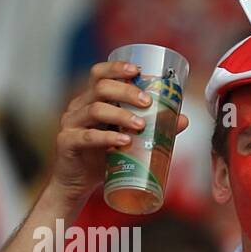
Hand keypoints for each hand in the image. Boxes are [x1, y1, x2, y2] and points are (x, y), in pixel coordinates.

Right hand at [48, 60, 189, 203]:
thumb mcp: (129, 139)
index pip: (99, 74)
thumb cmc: (104, 157)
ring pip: (95, 110)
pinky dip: (108, 138)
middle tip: (147, 102)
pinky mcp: (67, 143)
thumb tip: (183, 119)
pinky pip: (87, 137)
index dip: (116, 68)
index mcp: (91, 100)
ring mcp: (71, 124)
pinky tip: (124, 141)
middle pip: (100, 88)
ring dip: (121, 114)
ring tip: (141, 124)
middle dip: (126, 91)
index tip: (137, 70)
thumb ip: (152, 128)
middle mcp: (78, 107)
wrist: (78, 183)